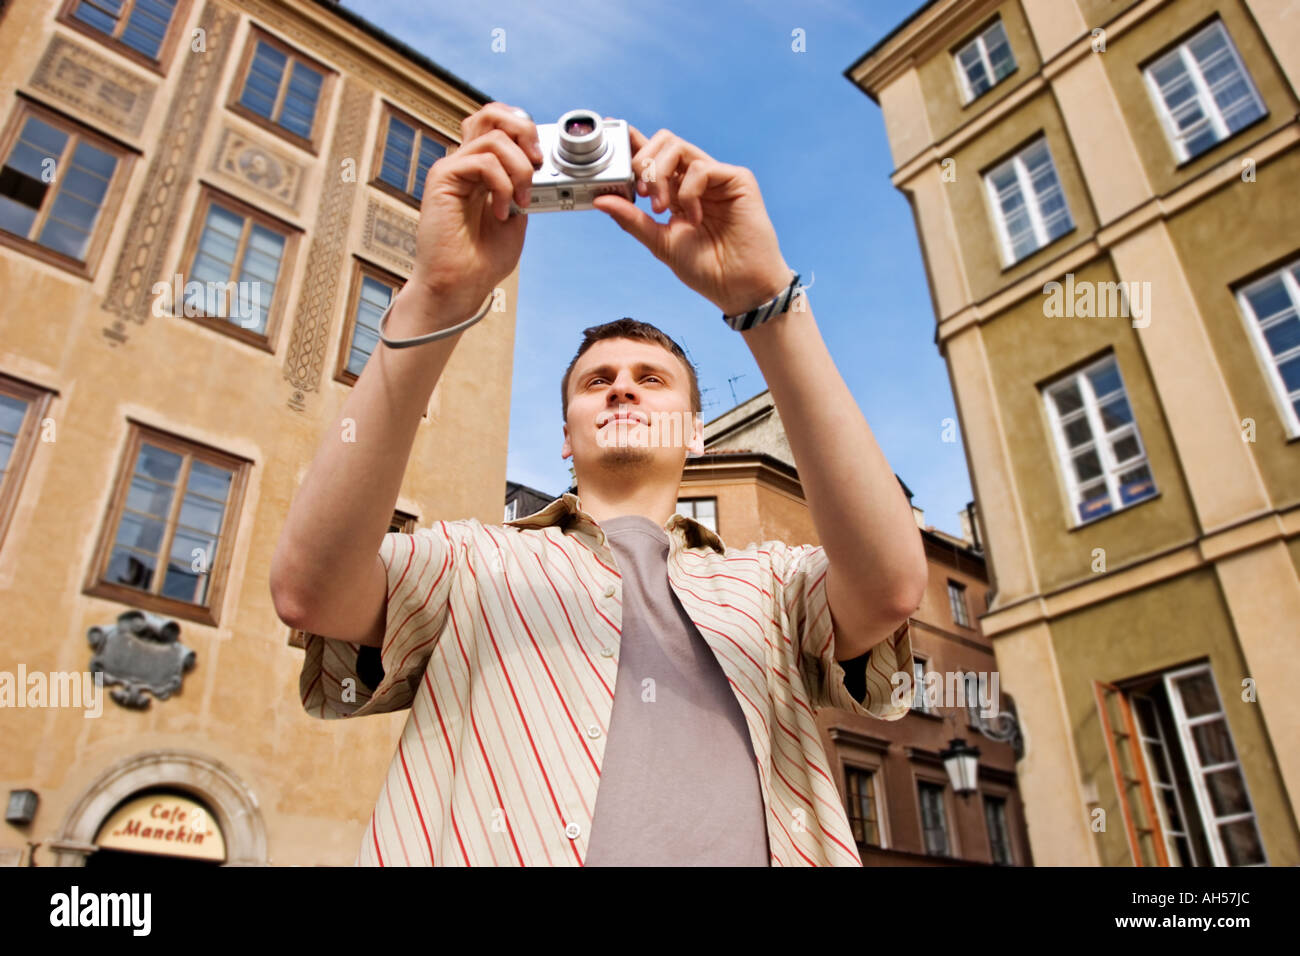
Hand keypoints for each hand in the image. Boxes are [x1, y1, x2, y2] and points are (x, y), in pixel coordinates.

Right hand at [408, 102, 543, 323]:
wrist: (460, 286)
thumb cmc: (483, 259)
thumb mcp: (517, 215)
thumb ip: (524, 185)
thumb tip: (539, 161)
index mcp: (483, 169)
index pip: (501, 124)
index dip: (526, 131)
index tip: (543, 161)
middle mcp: (466, 162)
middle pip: (492, 113)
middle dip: (524, 130)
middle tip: (537, 161)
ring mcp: (453, 168)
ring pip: (493, 136)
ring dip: (519, 169)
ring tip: (520, 201)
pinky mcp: (442, 178)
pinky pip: (483, 161)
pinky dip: (502, 185)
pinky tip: (500, 212)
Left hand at [592, 123, 791, 315]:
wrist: (739, 288)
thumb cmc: (706, 268)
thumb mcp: (660, 242)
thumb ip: (632, 220)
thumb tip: (600, 200)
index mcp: (677, 191)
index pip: (653, 156)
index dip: (633, 143)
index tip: (612, 136)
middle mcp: (696, 179)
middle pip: (663, 141)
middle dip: (642, 162)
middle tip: (640, 194)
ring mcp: (717, 177)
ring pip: (677, 147)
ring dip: (658, 175)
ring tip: (661, 208)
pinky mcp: (737, 179)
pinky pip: (701, 168)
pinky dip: (688, 192)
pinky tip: (694, 217)